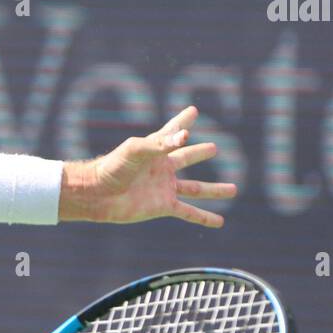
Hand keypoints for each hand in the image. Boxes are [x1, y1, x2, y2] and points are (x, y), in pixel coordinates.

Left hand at [62, 106, 236, 226]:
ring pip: (195, 188)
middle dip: (198, 153)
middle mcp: (161, 168)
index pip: (172, 132)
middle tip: (214, 148)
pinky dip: (204, 217)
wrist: (98, 195)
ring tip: (234, 189)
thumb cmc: (113, 168)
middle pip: (186, 158)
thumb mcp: (135, 150)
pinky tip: (219, 221)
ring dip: (213, 190)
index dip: (182, 122)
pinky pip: (189, 212)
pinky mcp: (163, 206)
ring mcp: (164, 187)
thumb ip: (160, 144)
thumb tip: (184, 138)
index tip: (193, 111)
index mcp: (154, 149)